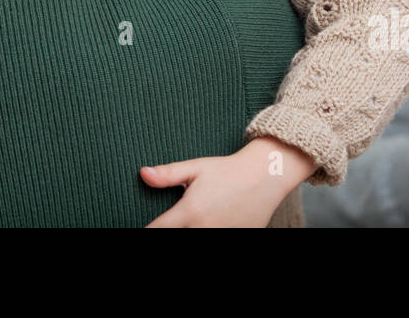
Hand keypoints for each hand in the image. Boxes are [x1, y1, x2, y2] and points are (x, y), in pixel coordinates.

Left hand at [140, 137, 314, 226]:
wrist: (266, 176)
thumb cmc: (228, 170)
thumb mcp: (196, 168)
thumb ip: (167, 174)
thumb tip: (143, 173)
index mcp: (189, 212)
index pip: (156, 230)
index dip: (148, 229)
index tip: (146, 226)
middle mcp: (204, 229)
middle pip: (175, 238)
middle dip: (171, 230)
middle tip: (175, 221)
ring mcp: (221, 237)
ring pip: (195, 240)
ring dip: (190, 231)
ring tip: (195, 220)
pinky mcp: (236, 239)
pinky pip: (217, 241)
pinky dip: (209, 232)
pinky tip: (209, 223)